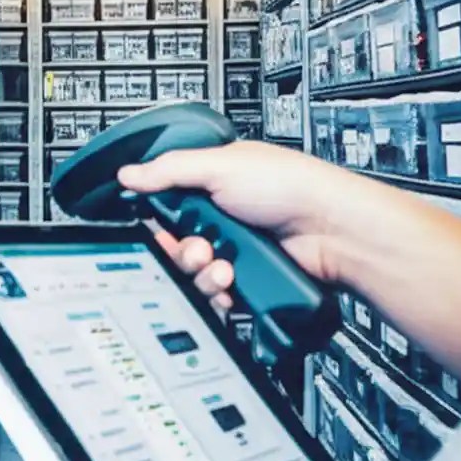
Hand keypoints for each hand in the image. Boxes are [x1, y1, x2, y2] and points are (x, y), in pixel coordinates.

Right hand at [118, 141, 352, 309]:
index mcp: (213, 184)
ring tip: (221, 267)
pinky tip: (230, 283)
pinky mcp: (247, 278)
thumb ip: (169, 170)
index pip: (167, 206)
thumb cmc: (289, 186)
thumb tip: (129, 174)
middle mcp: (222, 218)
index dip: (159, 221)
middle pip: (177, 244)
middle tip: (197, 249)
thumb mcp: (220, 166)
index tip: (160, 229)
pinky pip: (216, 293)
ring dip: (202, 273)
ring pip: (194, 272)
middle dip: (182, 251)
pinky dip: (218, 292)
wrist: (332, 230)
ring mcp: (235, 249)